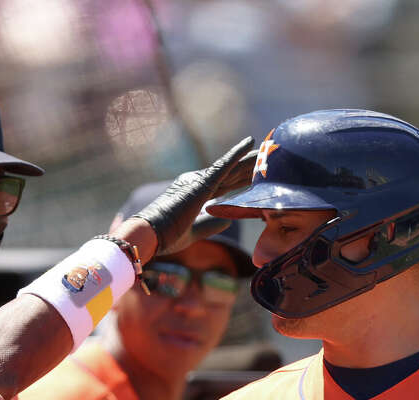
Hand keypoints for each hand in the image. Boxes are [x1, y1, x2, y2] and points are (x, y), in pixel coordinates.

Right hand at [127, 137, 255, 256]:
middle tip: (269, 157)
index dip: (241, 180)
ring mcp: (199, 180)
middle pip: (230, 174)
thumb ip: (210, 225)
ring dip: (250, 158)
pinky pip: (223, 165)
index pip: (224, 185)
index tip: (257, 175)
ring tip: (267, 148)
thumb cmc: (165, 237)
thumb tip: (229, 219)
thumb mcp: (194, 232)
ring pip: (231, 167)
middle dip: (249, 167)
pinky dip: (238, 154)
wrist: (149, 234)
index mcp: (194, 194)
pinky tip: (251, 143)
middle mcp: (197, 183)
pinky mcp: (201, 183)